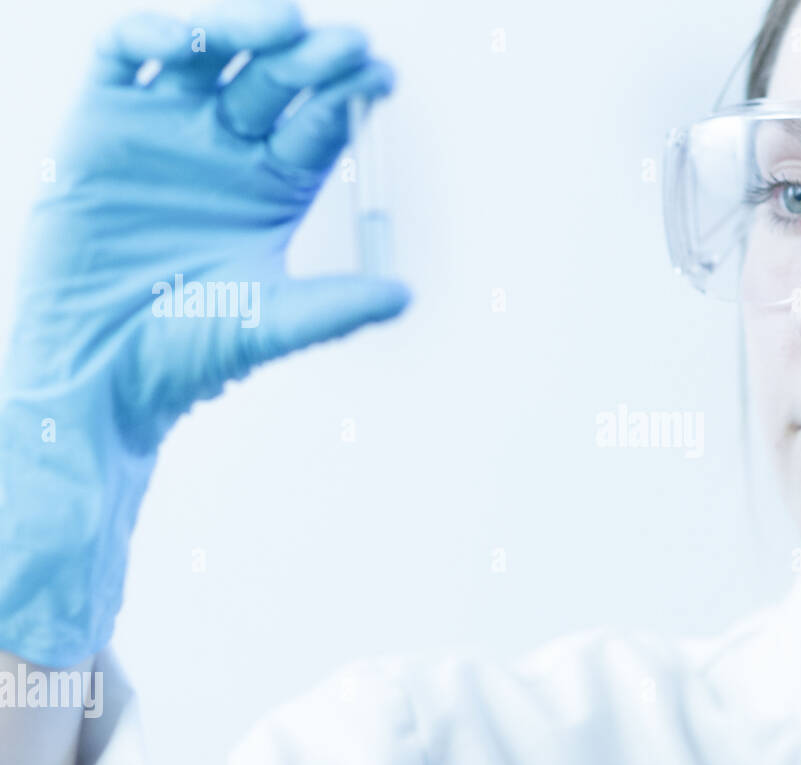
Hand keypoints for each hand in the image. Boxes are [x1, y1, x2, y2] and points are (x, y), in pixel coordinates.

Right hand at [0, 1, 410, 666]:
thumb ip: (330, 307)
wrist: (85, 381)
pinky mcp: (101, 138)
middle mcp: (224, 166)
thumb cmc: (177, 363)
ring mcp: (165, 148)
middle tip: (342, 56)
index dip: (345, 99)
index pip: (320, 128)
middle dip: (309, 61)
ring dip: (246, 39)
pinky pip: (132, 67)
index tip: (377, 82)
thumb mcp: (263, 325)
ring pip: (213, 63)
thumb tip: (406, 297)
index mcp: (272, 201)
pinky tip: (198, 39)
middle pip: (277, 86)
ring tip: (282, 38)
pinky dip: (164, 41)